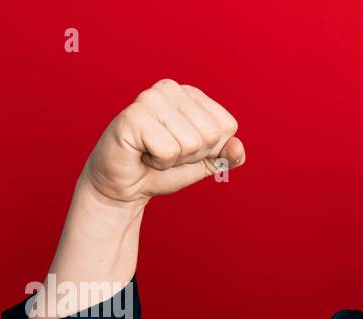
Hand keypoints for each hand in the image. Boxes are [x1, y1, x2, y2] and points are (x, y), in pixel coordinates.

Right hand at [80, 78, 244, 205]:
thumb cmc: (162, 170)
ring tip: (153, 153)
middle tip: (166, 153)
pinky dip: (158, 162)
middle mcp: (170, 88)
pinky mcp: (133, 116)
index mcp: (190, 94)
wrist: (124, 187)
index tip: (183, 149)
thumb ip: (226, 156)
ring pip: (191, 143)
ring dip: (173, 160)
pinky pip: (169, 151)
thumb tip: (238, 148)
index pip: (227, 126)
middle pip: (210, 134)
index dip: (210, 149)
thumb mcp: (203, 164)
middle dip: (192, 155)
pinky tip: (143, 154)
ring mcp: (150, 99)